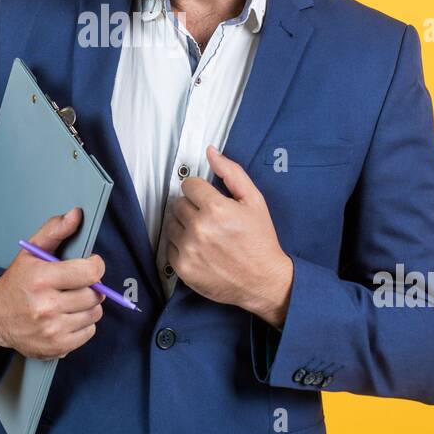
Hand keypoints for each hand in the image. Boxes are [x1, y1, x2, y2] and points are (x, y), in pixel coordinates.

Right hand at [0, 207, 105, 359]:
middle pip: (94, 295)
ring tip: (70, 301)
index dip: (96, 266)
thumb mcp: (31, 252)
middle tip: (77, 285)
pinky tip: (67, 317)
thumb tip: (76, 214)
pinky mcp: (57, 347)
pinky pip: (89, 333)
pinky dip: (82, 325)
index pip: (89, 273)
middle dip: (91, 287)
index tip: (90, 265)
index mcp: (41, 278)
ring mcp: (52, 330)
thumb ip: (55, 230)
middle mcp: (46, 306)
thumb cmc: (17, 282)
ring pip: (94, 314)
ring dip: (88, 306)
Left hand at [161, 145, 292, 326]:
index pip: (189, 185)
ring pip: (171, 224)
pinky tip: (199, 249)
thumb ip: (231, 172)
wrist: (264, 281)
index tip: (210, 201)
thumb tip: (210, 152)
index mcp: (216, 209)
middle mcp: (199, 228)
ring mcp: (189, 250)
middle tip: (210, 219)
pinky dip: (181, 246)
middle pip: (178, 203)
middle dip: (192, 207)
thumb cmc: (260, 240)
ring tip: (204, 234)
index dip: (201, 191)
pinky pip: (169, 247)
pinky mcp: (182, 268)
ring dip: (184, 225)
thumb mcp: (254, 200)